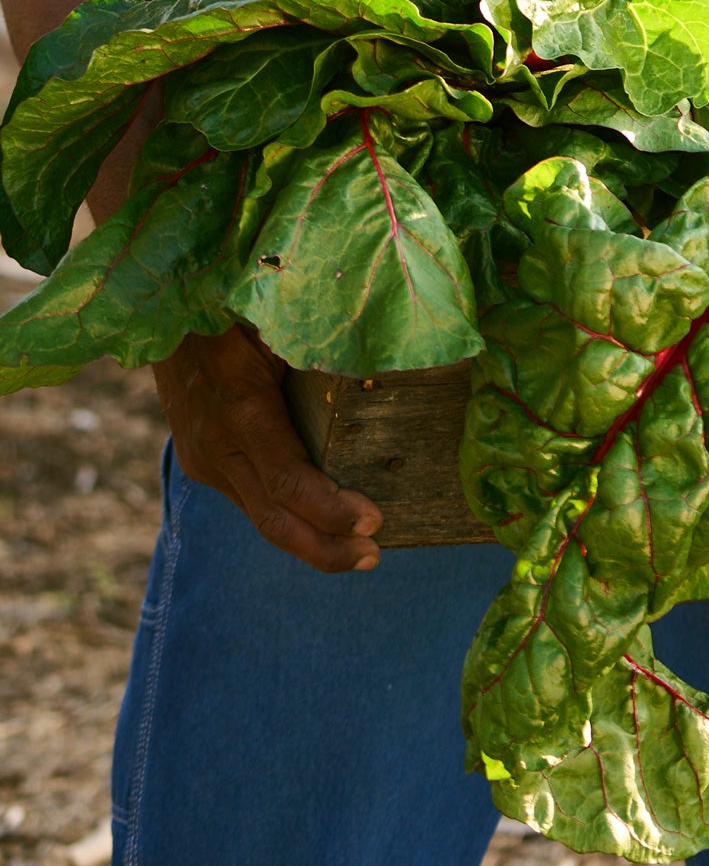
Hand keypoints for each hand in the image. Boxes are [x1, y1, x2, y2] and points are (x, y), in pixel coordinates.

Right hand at [154, 327, 383, 571]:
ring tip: (359, 552)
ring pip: (260, 517)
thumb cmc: (240, 310)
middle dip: (326, 547)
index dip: (331, 510)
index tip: (374, 520)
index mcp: (243, 410)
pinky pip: (251, 499)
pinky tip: (323, 524)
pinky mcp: (203, 462)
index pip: (289, 481)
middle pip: (274, 518)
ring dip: (309, 541)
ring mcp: (205, 459)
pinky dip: (288, 518)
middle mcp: (218, 446)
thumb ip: (327, 358)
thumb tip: (388, 379)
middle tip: (373, 556)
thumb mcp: (285, 328)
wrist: (165, 309)